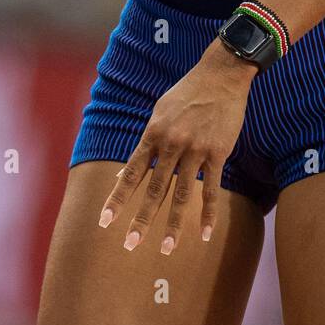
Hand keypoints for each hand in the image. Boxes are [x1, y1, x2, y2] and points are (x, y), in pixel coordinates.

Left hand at [97, 38, 256, 253]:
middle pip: (154, 189)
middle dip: (141, 219)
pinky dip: (208, 213)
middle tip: (129, 245)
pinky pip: (213, 189)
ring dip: (173, 224)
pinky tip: (205, 233)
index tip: (104, 221)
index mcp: (153, 134)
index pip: (131, 173)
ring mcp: (195, 150)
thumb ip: (147, 142)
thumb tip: (128, 169)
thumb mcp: (159, 112)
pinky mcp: (218, 153)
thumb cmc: (187, 93)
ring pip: (182, 194)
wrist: (220, 75)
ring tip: (166, 249)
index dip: (117, 198)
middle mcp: (171, 144)